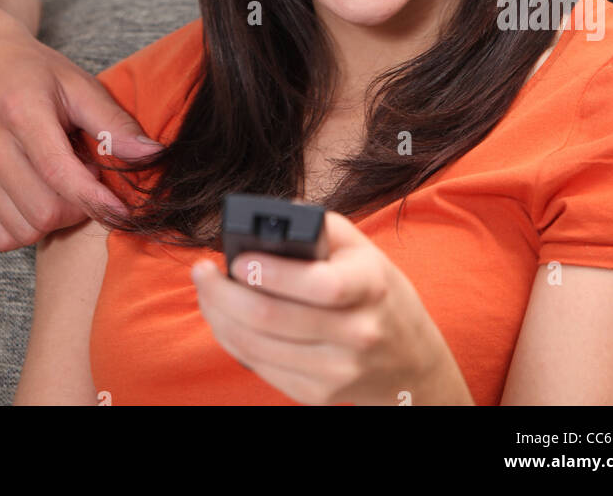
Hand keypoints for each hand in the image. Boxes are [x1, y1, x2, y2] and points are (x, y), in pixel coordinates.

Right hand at [0, 10, 160, 251]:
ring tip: (61, 183)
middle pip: (45, 211)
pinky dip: (27, 228)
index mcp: (22, 113)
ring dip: (55, 219)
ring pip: (24, 230)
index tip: (122, 210)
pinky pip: (0, 237)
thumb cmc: (33, 72)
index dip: (96, 200)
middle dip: (79, 207)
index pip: (61, 175)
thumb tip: (152, 155)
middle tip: (86, 175)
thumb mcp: (78, 84)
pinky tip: (38, 196)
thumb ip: (113, 122)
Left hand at [192, 208, 464, 405]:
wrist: (410, 360)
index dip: (270, 273)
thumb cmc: (377, 291)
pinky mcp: (319, 394)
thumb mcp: (362, 249)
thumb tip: (268, 217)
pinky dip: (235, 342)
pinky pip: (262, 368)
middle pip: (272, 318)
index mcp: (369, 285)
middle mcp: (357, 332)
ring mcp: (338, 370)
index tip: (236, 259)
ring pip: (258, 347)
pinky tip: (224, 320)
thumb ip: (318, 227)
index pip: (318, 284)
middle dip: (223, 294)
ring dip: (219, 318)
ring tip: (206, 293)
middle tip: (202, 273)